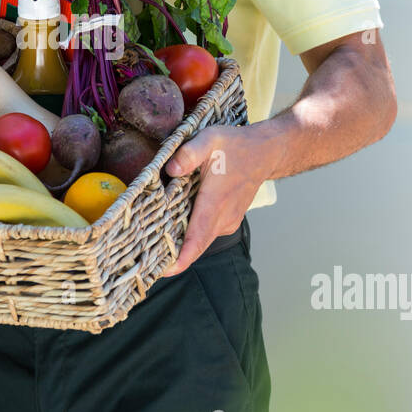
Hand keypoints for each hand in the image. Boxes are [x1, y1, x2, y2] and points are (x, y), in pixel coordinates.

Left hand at [159, 125, 267, 276]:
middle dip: (174, 257)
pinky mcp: (228, 220)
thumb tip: (170, 169)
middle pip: (196, 246)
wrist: (265, 153)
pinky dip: (192, 235)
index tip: (165, 271)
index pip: (197, 239)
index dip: (181, 258)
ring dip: (182, 245)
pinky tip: (175, 226)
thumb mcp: (210, 140)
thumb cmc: (236, 146)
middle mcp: (223, 217)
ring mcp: (228, 221)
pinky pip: (207, 233)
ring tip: (155, 245)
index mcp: (215, 202)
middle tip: (147, 262)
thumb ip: (188, 153)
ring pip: (202, 240)